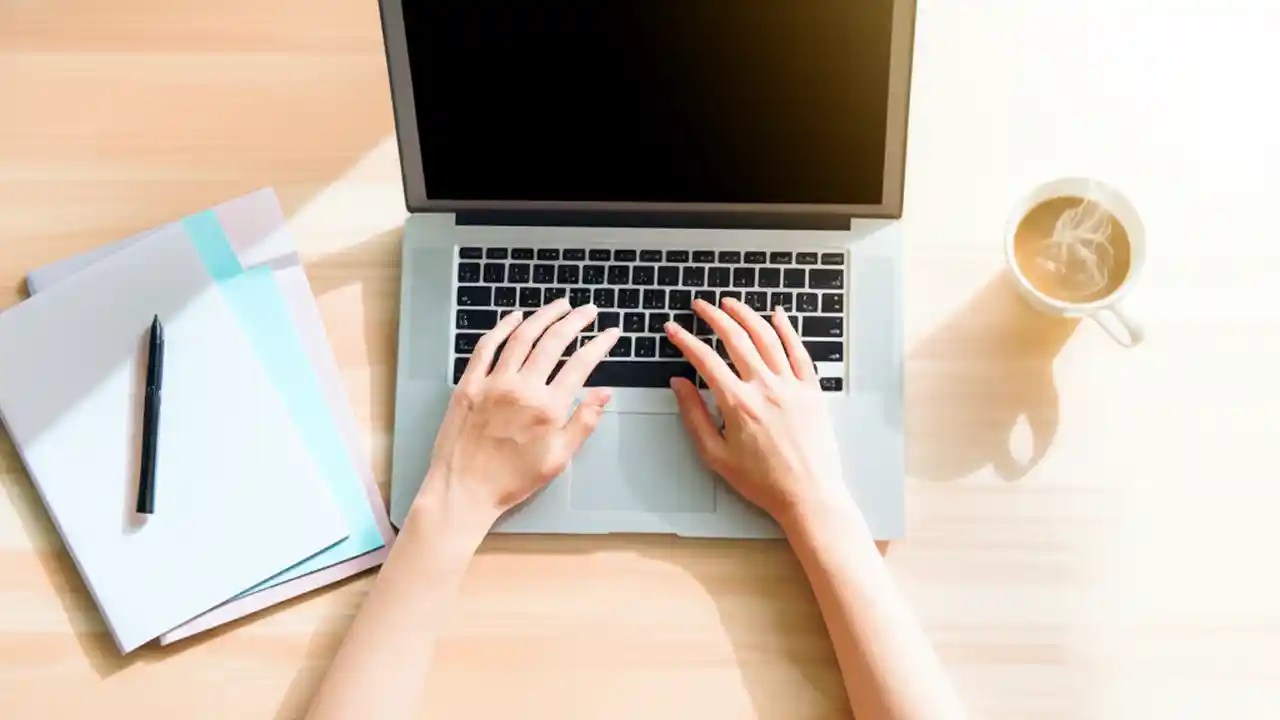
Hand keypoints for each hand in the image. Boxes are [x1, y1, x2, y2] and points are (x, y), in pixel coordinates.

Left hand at [422, 299, 619, 524]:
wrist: (463, 491)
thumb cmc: (512, 480)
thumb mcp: (558, 458)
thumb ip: (584, 423)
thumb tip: (604, 394)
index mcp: (548, 408)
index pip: (581, 364)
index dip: (600, 344)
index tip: (610, 333)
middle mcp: (522, 388)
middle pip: (553, 342)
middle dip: (575, 321)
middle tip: (588, 310)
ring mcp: (492, 383)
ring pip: (522, 336)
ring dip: (543, 316)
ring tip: (559, 305)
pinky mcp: (469, 384)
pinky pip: (486, 347)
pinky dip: (502, 327)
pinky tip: (515, 317)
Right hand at [665, 298, 849, 526]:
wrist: (808, 494)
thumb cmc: (763, 481)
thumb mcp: (715, 455)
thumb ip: (693, 416)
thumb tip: (679, 384)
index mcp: (738, 404)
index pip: (705, 359)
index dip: (685, 340)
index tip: (674, 330)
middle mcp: (765, 388)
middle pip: (736, 338)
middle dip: (714, 316)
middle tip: (700, 306)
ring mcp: (791, 385)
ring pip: (766, 336)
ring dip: (746, 314)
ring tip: (731, 303)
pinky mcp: (811, 389)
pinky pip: (798, 350)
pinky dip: (787, 329)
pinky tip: (777, 316)